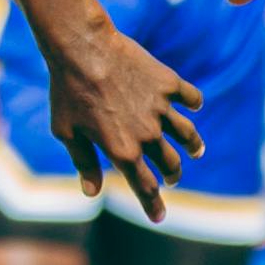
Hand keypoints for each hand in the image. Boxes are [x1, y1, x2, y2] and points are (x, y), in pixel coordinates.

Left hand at [36, 0, 198, 221]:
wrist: (82, 48)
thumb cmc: (67, 91)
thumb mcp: (67, 132)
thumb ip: (84, 163)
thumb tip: (91, 191)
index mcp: (122, 151)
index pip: (145, 187)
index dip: (153, 205)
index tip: (159, 217)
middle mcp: (147, 134)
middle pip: (170, 163)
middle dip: (172, 175)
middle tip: (172, 178)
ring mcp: (161, 108)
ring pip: (187, 134)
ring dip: (193, 146)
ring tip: (196, 151)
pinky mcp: (167, 83)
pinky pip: (190, 96)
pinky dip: (194, 103)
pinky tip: (195, 106)